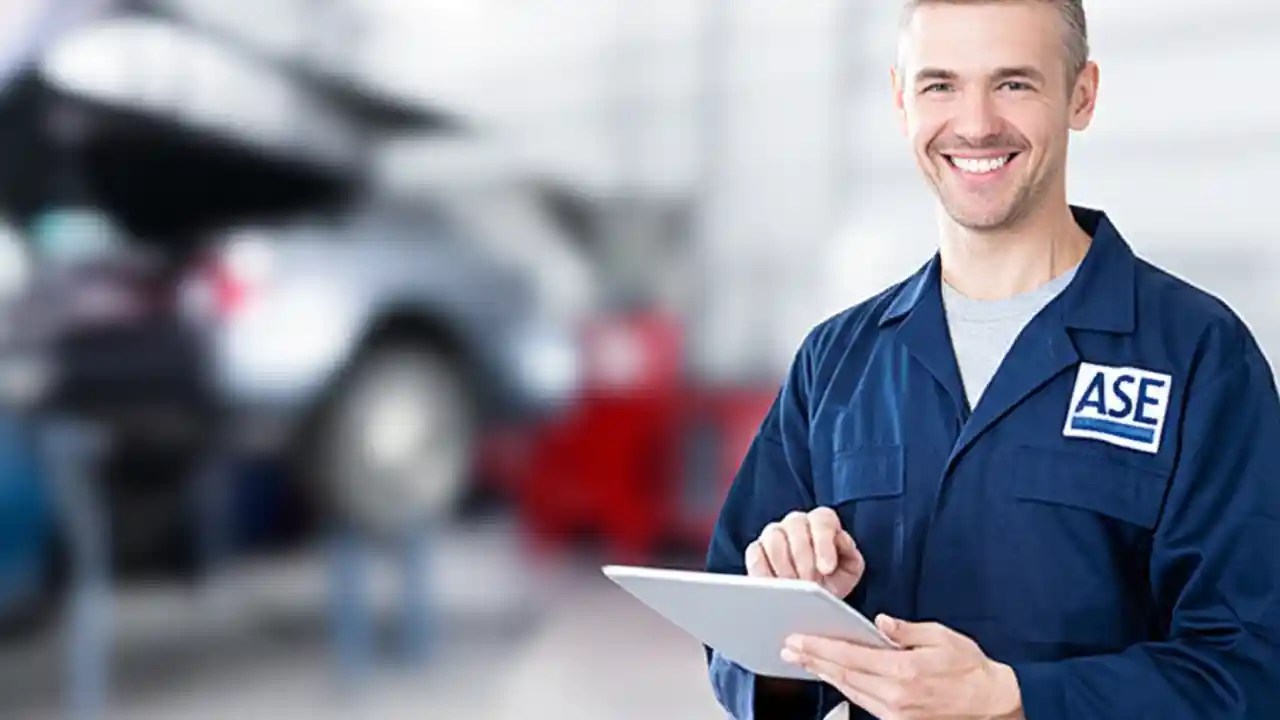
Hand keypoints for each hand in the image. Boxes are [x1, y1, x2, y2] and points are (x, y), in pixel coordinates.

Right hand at [745, 507, 864, 598]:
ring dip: (784, 566)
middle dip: (803, 558)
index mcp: (822, 521)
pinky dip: (763, 571)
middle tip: (809, 584)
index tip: (826, 569)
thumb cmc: (831, 581)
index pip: (822, 521)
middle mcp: (797, 522)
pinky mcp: (756, 550)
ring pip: (774, 538)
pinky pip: (755, 553)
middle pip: (796, 526)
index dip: (824, 544)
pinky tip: (774, 588)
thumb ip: (850, 553)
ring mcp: (774, 533)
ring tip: (793, 589)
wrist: (813, 601)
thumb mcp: (849, 570)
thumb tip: (840, 542)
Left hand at [781, 615, 1023, 719]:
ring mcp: (895, 712)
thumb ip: (906, 630)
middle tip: (788, 648)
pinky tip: (833, 675)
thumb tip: (879, 622)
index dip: (820, 648)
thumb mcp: (942, 638)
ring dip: (824, 674)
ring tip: (803, 659)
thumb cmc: (969, 668)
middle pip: (843, 675)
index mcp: (903, 671)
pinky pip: (863, 701)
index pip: (850, 657)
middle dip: (812, 660)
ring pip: (849, 690)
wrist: (991, 702)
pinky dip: (845, 686)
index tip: (799, 640)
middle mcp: (895, 696)